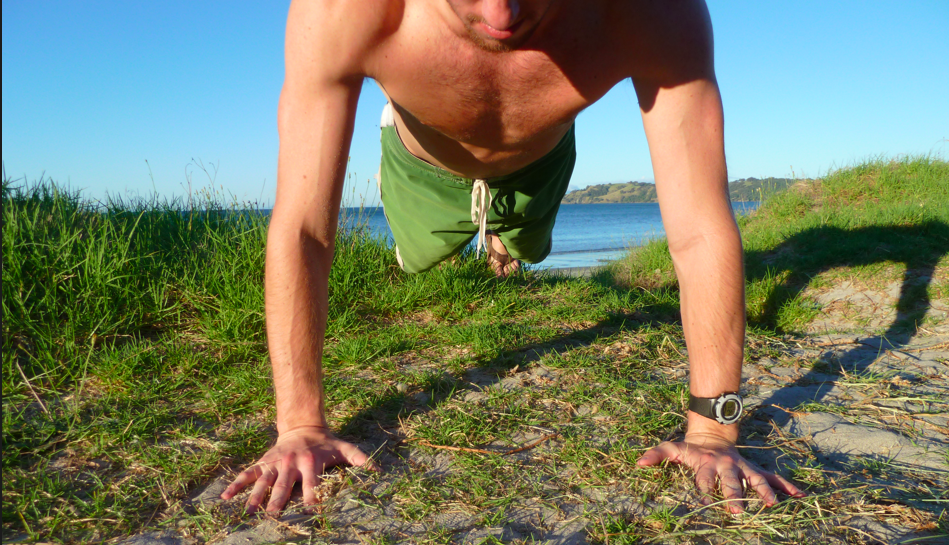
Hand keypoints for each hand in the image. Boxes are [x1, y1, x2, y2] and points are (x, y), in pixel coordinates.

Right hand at [220, 426, 372, 512]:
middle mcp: (291, 463)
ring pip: (264, 480)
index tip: (311, 509)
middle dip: (279, 499)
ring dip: (256, 495)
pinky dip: (236, 484)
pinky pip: (247, 473)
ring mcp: (275, 463)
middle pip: (285, 484)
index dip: (313, 495)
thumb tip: (378, 470)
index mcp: (311, 462)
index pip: (312, 482)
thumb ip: (360, 459)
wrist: (303, 426)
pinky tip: (225, 497)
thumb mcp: (344, 448)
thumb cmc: (326, 443)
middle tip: (273, 515)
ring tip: (249, 511)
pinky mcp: (264, 462)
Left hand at [637, 432, 804, 512]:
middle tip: (737, 510)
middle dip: (734, 494)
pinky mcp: (755, 471)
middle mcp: (727, 467)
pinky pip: (773, 479)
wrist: (712, 436)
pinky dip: (787, 486)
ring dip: (765, 491)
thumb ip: (657, 454)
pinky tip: (802, 495)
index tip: (702, 495)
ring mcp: (743, 468)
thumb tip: (639, 462)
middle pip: (731, 481)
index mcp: (707, 463)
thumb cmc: (691, 450)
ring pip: (756, 480)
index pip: (703, 476)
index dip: (702, 484)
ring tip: (773, 504)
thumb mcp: (673, 449)